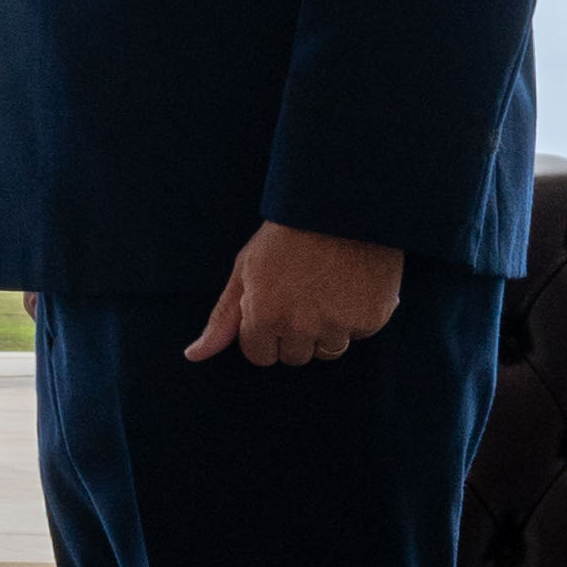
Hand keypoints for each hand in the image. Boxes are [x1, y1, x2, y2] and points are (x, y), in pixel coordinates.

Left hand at [185, 221, 403, 365]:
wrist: (339, 209)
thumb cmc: (285, 238)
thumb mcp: (244, 273)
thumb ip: (222, 320)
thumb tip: (194, 355)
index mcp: (265, 317)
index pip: (260, 356)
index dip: (264, 334)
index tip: (272, 309)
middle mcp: (302, 327)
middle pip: (295, 357)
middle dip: (294, 335)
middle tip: (301, 297)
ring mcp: (339, 325)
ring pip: (329, 350)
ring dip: (327, 330)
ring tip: (327, 290)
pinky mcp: (372, 319)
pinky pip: (359, 335)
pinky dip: (357, 317)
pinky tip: (351, 287)